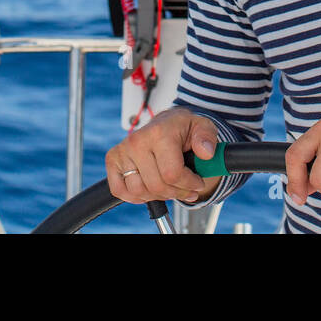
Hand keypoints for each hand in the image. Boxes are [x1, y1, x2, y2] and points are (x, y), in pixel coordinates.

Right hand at [105, 107, 222, 204]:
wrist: (167, 123)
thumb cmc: (183, 128)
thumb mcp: (203, 127)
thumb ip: (207, 138)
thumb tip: (206, 152)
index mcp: (159, 133)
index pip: (172, 174)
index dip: (189, 185)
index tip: (197, 183)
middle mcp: (137, 141)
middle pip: (157, 186)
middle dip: (177, 192)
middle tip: (186, 188)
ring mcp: (123, 151)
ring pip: (139, 191)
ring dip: (158, 195)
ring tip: (169, 187)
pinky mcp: (113, 159)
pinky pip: (120, 190)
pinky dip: (135, 196)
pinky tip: (150, 189)